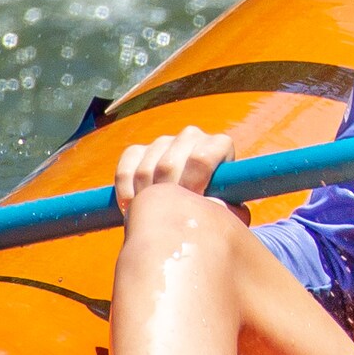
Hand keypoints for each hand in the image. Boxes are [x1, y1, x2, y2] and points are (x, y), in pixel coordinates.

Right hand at [115, 124, 240, 214]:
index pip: (202, 157)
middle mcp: (191, 137)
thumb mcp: (228, 210)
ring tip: (154, 218)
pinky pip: (125, 169)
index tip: (191, 203)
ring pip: (146, 169)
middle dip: (167, 196)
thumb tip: (214, 208)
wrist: (192, 210)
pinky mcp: (137, 151)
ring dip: (145, 199)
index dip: (194, 183)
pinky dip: (125, 191)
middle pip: (168, 165)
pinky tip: (131, 208)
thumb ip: (225, 208)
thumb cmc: (215, 211)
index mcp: (218, 145)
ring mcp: (163, 142)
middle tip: (169, 217)